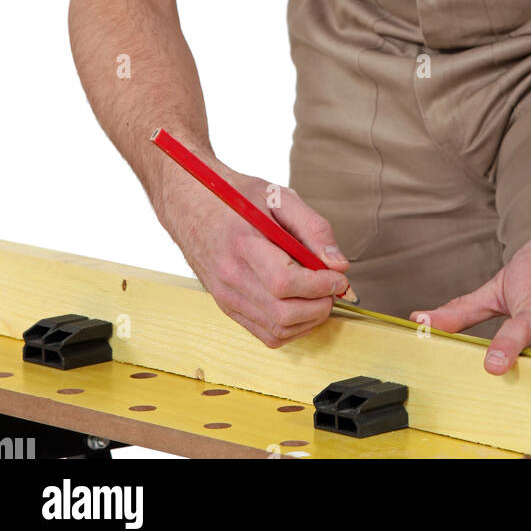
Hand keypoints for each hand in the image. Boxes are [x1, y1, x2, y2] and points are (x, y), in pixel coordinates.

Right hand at [158, 157, 351, 348]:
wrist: (191, 204)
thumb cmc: (236, 197)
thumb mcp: (279, 197)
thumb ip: (313, 228)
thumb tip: (339, 264)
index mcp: (243, 244)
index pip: (285, 283)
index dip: (320, 285)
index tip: (339, 277)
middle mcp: (231, 276)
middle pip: (283, 313)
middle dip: (320, 306)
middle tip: (333, 288)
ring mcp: (226, 296)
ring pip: (276, 330)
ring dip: (309, 321)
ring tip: (320, 297)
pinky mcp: (226, 306)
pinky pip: (264, 333)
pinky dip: (291, 328)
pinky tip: (302, 306)